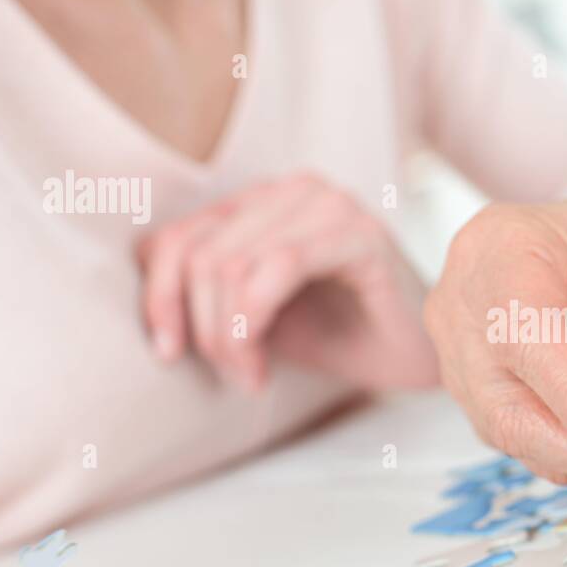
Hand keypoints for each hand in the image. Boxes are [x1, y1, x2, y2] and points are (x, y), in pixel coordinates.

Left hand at [138, 173, 439, 391]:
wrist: (420, 360)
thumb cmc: (343, 337)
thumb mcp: (256, 318)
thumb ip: (208, 295)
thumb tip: (145, 299)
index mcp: (264, 201)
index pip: (178, 236)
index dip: (158, 297)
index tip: (165, 353)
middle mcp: (293, 190)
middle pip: (198, 253)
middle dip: (199, 328)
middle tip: (231, 376)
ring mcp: (328, 204)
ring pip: (230, 264)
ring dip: (226, 337)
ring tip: (249, 377)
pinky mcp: (359, 232)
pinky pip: (277, 268)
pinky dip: (252, 324)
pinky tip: (263, 369)